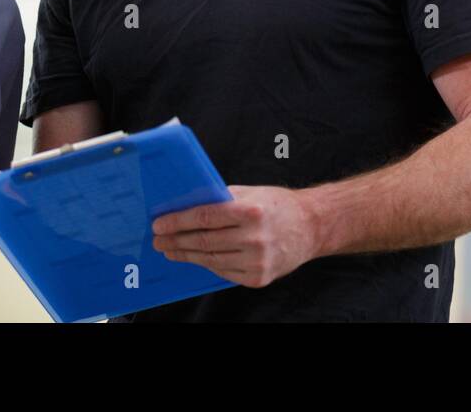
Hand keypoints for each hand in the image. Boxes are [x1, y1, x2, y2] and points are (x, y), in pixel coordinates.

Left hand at [150, 185, 318, 287]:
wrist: (312, 227)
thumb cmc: (278, 205)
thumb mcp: (251, 194)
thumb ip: (221, 199)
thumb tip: (186, 204)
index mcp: (251, 211)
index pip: (205, 217)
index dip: (178, 222)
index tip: (159, 224)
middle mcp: (255, 237)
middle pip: (204, 241)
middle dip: (176, 241)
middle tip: (158, 240)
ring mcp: (257, 261)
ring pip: (211, 260)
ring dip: (186, 255)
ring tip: (171, 250)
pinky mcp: (259, 278)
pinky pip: (224, 272)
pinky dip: (207, 265)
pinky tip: (195, 259)